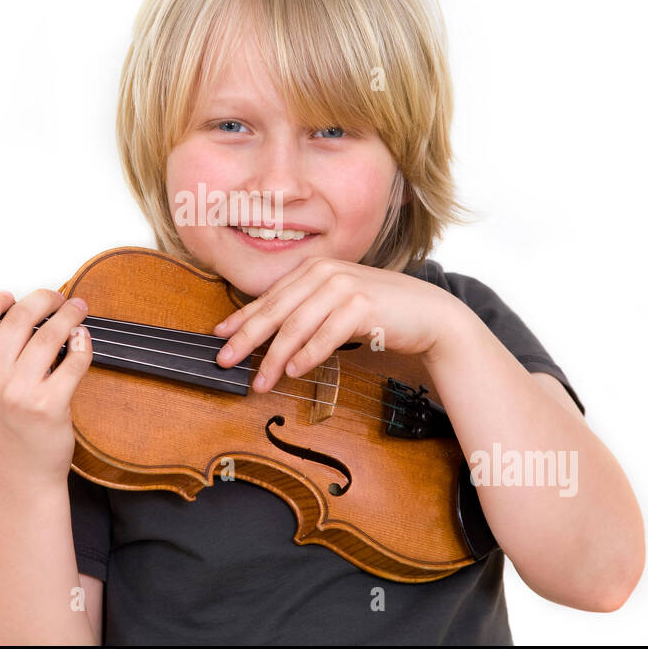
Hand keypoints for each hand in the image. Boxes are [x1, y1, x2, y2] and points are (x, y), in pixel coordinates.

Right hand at [0, 289, 91, 486]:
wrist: (20, 476)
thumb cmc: (6, 430)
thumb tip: (22, 311)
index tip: (13, 296)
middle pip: (18, 318)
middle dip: (45, 298)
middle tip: (59, 298)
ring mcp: (20, 393)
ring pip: (49, 335)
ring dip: (70, 315)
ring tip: (78, 310)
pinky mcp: (50, 405)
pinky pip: (73, 361)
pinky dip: (82, 344)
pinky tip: (83, 340)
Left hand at [211, 257, 456, 393]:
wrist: (427, 312)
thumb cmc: (379, 311)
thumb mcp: (336, 304)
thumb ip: (306, 310)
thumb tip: (268, 336)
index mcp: (314, 268)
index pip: (269, 297)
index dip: (242, 318)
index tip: (219, 336)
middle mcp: (325, 272)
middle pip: (276, 311)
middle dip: (247, 339)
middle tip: (225, 361)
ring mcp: (344, 287)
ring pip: (297, 326)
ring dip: (275, 357)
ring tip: (261, 380)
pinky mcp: (363, 306)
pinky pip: (327, 335)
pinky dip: (308, 355)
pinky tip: (294, 371)